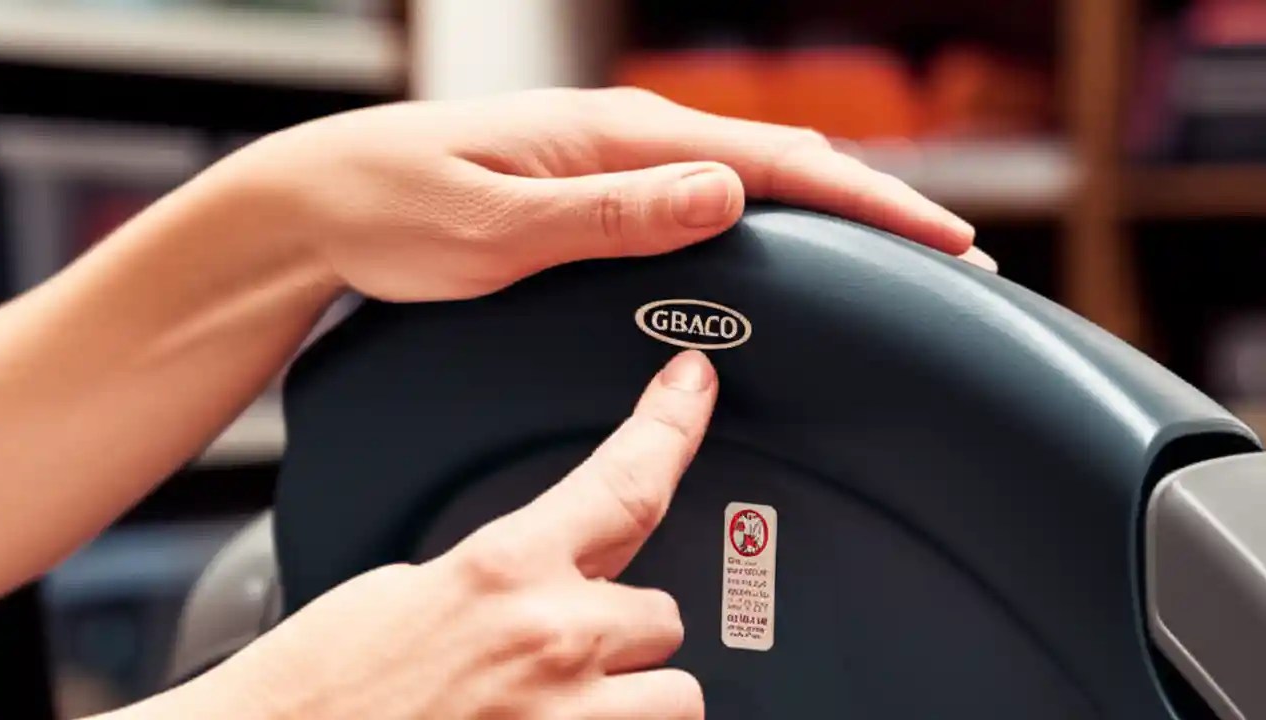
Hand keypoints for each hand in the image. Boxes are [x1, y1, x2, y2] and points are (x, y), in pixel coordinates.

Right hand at [131, 350, 717, 719]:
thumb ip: (504, 570)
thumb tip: (549, 571)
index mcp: (503, 567)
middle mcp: (551, 639)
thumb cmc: (321, 682)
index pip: (623, 481)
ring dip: (632, 694)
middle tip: (562, 645)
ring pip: (675, 695)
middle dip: (625, 626)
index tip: (694, 387)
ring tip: (563, 701)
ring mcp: (566, 718)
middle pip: (664, 613)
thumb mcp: (411, 586)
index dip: (672, 426)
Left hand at [219, 86, 987, 302]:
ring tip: (888, 250)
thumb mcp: (500, 229)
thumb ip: (614, 215)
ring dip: (825, 208)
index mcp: (617, 138)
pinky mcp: (592, 181)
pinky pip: (703, 189)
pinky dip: (766, 211)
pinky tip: (781, 237)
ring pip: (748, 174)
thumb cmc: (393, 212)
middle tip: (945, 254)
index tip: (939, 240)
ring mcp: (610, 155)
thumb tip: (726, 194)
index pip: (775, 162)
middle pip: (780, 160)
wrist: (320, 201)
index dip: (869, 202)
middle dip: (872, 204)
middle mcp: (625, 135)